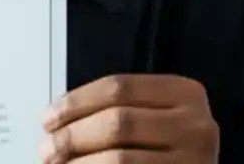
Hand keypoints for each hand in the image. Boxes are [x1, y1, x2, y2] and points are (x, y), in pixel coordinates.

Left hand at [40, 75, 217, 162]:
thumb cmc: (167, 147)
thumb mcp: (152, 118)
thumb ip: (116, 110)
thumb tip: (57, 120)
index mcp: (185, 92)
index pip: (119, 87)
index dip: (76, 102)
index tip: (48, 118)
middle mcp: (196, 124)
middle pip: (117, 122)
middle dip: (74, 135)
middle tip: (47, 148)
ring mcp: (195, 159)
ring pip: (120, 158)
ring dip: (80, 163)